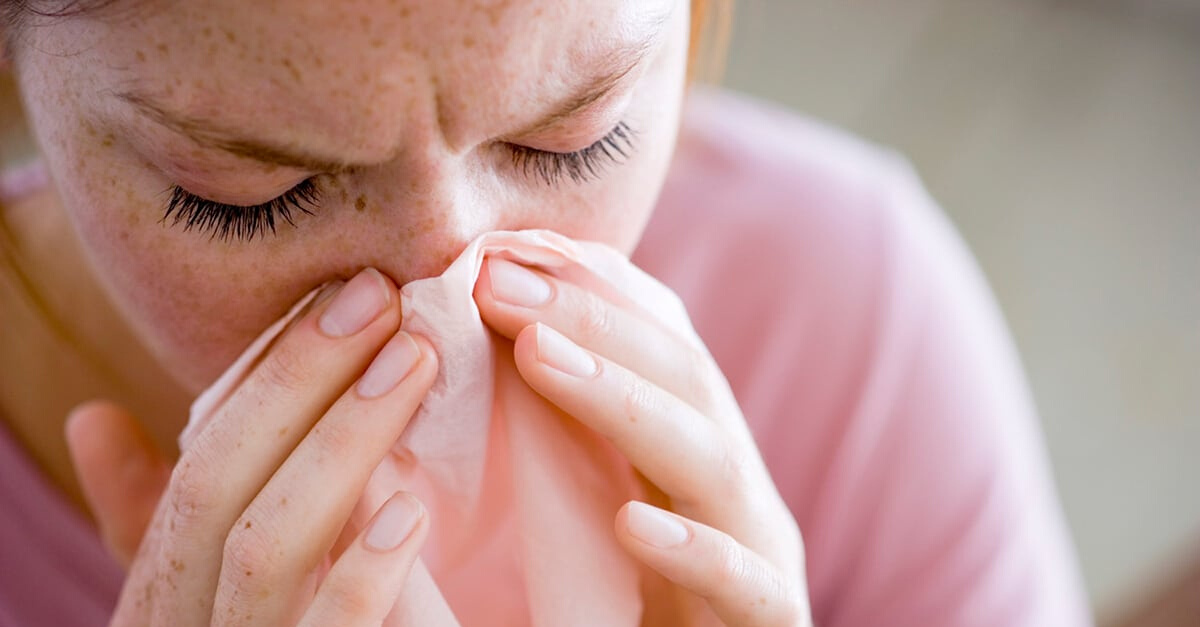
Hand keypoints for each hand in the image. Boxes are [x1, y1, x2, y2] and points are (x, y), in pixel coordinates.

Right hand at [66, 269, 459, 626]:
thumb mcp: (188, 594)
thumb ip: (153, 518)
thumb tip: (93, 419)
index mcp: (164, 585)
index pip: (204, 458)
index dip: (274, 371)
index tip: (353, 293)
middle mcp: (183, 622)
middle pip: (225, 484)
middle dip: (304, 383)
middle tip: (390, 301)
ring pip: (265, 551)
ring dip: (339, 446)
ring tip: (413, 366)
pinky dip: (359, 579)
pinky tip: (410, 510)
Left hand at [475, 258, 812, 626]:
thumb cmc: (636, 598)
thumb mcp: (600, 500)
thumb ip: (568, 429)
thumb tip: (493, 340)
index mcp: (695, 442)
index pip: (655, 341)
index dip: (583, 291)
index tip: (494, 256)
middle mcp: (731, 483)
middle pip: (681, 378)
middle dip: (592, 321)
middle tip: (497, 283)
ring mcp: (759, 549)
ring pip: (710, 463)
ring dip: (625, 401)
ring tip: (540, 357)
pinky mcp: (768, 622)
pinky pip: (743, 585)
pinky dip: (694, 550)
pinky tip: (630, 524)